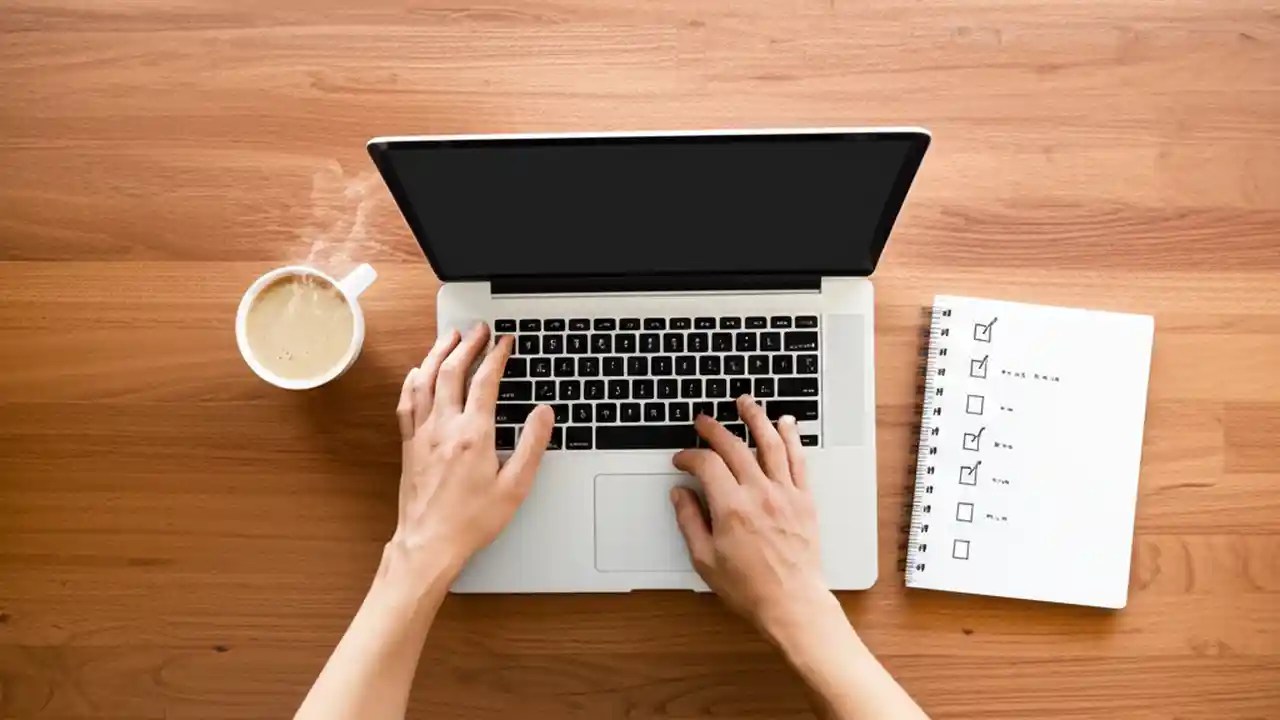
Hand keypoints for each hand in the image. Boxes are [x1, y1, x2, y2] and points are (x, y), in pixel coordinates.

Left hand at [391, 324, 553, 576]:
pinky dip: (413, 380)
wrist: (429, 543)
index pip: (485, 381)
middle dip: (467, 344)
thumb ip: (532, 445)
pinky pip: (407, 402)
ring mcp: (422, 433)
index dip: (496, 356)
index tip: (504, 342)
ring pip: (425, 379)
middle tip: (478, 330)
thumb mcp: (515, 486)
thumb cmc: (471, 520)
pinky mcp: (409, 444)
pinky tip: (417, 372)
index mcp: (473, 434)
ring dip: (437, 353)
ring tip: (449, 337)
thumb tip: (544, 413)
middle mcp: (444, 427)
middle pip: (452, 370)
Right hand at [671, 396, 835, 642]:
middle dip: (713, 429)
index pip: (706, 464)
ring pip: (770, 443)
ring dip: (756, 418)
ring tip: (745, 402)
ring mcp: (784, 494)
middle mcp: (759, 494)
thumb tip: (680, 494)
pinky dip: (792, 438)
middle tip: (703, 421)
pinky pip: (798, 460)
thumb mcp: (705, 559)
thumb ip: (689, 521)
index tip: (682, 459)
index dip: (689, 456)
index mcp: (731, 509)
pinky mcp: (804, 500)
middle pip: (733, 446)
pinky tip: (785, 424)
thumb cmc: (750, 588)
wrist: (792, 603)